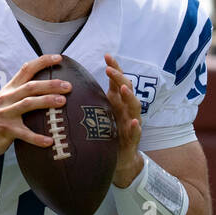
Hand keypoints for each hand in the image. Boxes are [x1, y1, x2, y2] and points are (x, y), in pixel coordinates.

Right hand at [0, 53, 70, 158]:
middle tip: (68, 86)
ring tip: (62, 102)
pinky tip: (49, 141)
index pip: (26, 69)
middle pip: (31, 86)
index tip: (58, 58)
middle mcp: (6, 98)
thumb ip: (20, 93)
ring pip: (27, 104)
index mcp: (9, 89)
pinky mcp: (5, 130)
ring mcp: (5, 114)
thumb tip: (44, 87)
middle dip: (50, 84)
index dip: (42, 62)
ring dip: (46, 101)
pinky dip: (37, 138)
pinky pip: (24, 134)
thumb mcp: (5, 101)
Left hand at [104, 54, 143, 186]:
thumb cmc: (109, 132)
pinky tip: (135, 122)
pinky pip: (136, 131)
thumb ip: (95, 97)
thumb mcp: (101, 112)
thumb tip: (79, 81)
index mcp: (118, 102)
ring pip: (134, 107)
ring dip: (130, 97)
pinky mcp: (133, 138)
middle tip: (110, 70)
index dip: (115, 67)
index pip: (118, 81)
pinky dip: (136, 126)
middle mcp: (126, 109)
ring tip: (124, 89)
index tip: (107, 55)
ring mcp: (132, 123)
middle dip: (119, 78)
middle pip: (127, 89)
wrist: (118, 158)